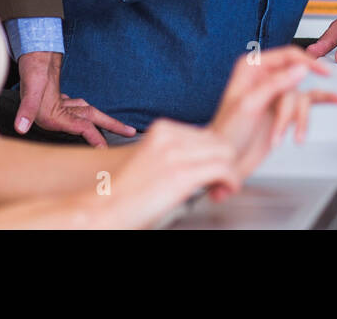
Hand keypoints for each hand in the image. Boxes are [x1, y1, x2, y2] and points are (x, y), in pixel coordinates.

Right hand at [14, 51, 135, 146]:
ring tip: (122, 128)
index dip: (93, 137)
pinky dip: (87, 112)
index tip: (104, 148)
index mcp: (53, 118)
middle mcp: (58, 116)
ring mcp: (61, 109)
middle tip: (131, 133)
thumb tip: (20, 128)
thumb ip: (25, 110)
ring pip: (87, 115)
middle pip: (90, 121)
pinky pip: (79, 109)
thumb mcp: (29, 90)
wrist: (31, 59)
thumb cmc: (32, 73)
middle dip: (110, 126)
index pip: (80, 128)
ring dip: (102, 120)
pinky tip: (92, 114)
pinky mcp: (60, 102)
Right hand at [84, 119, 239, 228]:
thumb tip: (208, 159)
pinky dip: (230, 181)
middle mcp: (169, 136)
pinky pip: (225, 169)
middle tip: (219, 183)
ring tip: (220, 188)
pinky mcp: (182, 174)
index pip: (208, 134)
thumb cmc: (129, 193)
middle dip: (225, 162)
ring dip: (230, 172)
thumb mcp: (155, 160)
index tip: (213, 174)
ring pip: (227, 152)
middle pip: (220, 140)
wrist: (106, 208)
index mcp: (163, 129)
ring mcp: (175, 153)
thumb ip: (179, 153)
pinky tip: (221, 192)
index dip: (216, 155)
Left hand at [207, 46, 336, 199]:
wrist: (229, 160)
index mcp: (252, 68)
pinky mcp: (285, 110)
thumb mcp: (250, 104)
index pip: (287, 56)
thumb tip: (300, 68)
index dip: (307, 62)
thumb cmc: (228, 132)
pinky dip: (322, 103)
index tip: (324, 70)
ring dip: (295, 121)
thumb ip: (276, 83)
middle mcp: (265, 77)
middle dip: (289, 110)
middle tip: (286, 124)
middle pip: (296, 81)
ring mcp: (276, 94)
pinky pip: (309, 103)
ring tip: (283, 137)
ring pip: (301, 98)